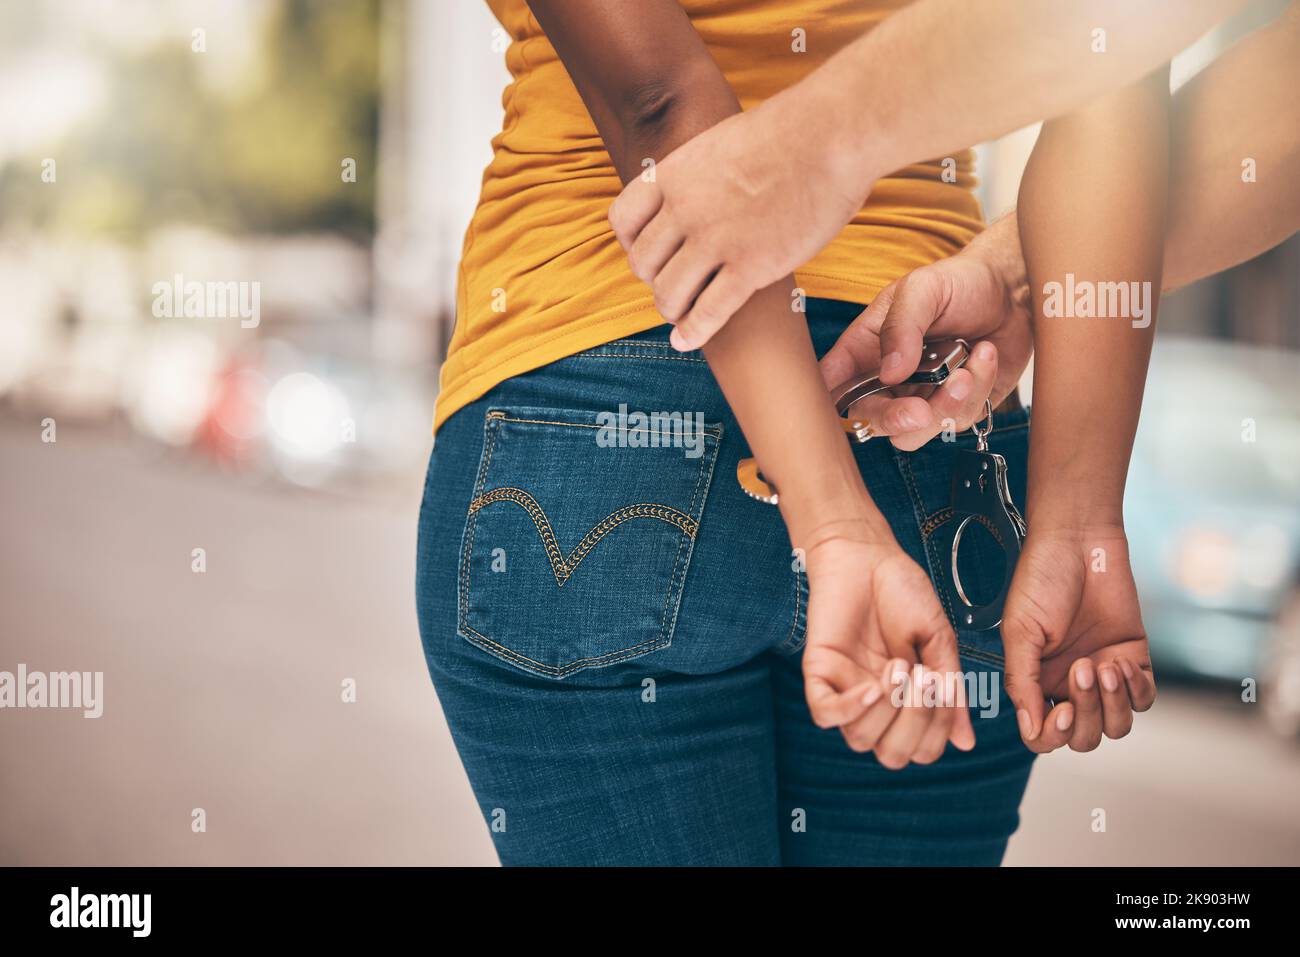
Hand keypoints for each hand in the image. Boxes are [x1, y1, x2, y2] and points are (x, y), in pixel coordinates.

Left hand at [609, 88, 868, 351]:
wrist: (832, 133)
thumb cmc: (791, 132)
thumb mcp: (722, 142)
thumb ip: (700, 174)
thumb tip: (699, 194)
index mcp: (674, 174)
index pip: (622, 220)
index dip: (631, 244)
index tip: (649, 254)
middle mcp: (686, 209)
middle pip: (642, 263)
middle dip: (654, 280)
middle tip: (674, 285)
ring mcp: (717, 240)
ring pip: (668, 294)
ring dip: (671, 309)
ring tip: (681, 314)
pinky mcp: (751, 267)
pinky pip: (708, 313)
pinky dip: (693, 333)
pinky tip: (687, 341)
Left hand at [801, 521, 975, 767]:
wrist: (869, 554)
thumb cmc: (903, 593)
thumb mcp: (939, 643)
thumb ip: (951, 691)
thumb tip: (965, 742)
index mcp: (904, 702)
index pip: (921, 749)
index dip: (937, 731)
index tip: (945, 684)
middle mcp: (874, 704)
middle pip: (891, 754)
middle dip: (916, 723)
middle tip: (924, 675)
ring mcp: (845, 688)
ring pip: (859, 739)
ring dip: (887, 709)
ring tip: (898, 664)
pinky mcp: (819, 671)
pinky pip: (825, 714)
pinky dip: (849, 709)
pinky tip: (870, 686)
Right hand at [818, 214, 1031, 450]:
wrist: (1012, 292)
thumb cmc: (958, 283)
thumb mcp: (922, 289)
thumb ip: (901, 326)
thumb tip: (890, 372)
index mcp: (865, 349)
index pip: (833, 383)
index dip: (827, 402)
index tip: (845, 405)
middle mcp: (888, 380)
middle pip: (869, 420)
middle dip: (893, 420)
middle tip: (918, 411)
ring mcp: (921, 398)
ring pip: (914, 433)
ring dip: (945, 406)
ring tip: (967, 369)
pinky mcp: (957, 409)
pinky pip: (957, 421)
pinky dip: (976, 391)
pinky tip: (984, 357)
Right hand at [1001, 525, 1156, 752]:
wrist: (1079, 543)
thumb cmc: (1041, 579)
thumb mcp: (1019, 631)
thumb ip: (1022, 681)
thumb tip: (1029, 729)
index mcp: (1036, 682)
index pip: (1043, 734)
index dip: (1053, 734)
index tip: (1061, 710)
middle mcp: (1069, 686)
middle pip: (1084, 737)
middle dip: (1087, 714)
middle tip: (1082, 669)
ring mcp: (1104, 677)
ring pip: (1116, 726)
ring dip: (1112, 704)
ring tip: (1104, 664)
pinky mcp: (1133, 660)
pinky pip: (1143, 699)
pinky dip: (1134, 689)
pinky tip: (1119, 659)